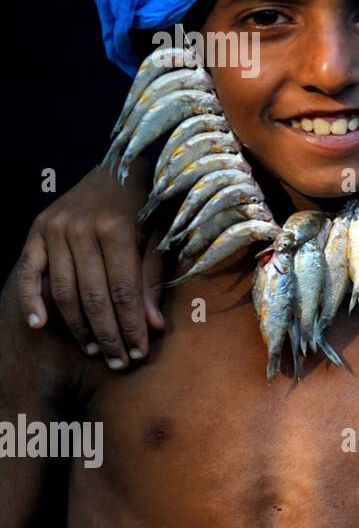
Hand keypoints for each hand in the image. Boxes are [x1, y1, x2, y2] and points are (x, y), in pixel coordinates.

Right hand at [15, 161, 162, 368]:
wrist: (123, 165)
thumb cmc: (150, 205)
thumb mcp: (161, 237)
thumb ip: (154, 280)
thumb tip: (154, 326)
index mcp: (118, 228)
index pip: (123, 291)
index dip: (131, 326)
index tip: (140, 353)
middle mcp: (82, 228)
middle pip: (93, 296)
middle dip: (108, 334)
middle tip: (120, 362)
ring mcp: (55, 228)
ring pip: (63, 290)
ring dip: (78, 326)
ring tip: (95, 351)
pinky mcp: (37, 228)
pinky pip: (28, 271)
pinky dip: (30, 299)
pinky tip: (39, 325)